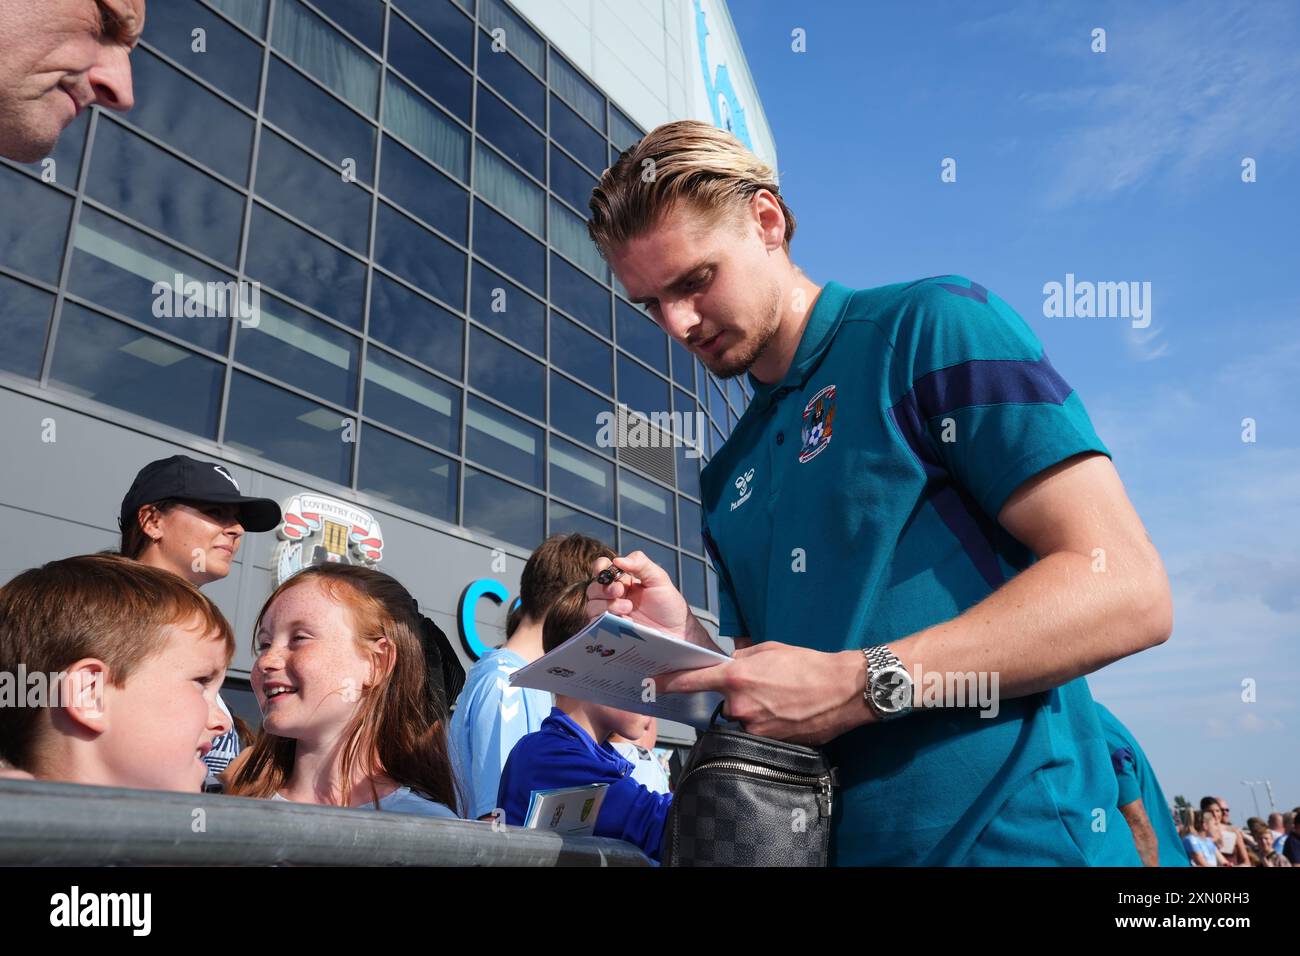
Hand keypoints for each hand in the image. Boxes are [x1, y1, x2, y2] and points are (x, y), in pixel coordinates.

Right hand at [586, 551, 715, 648]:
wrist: (677, 633)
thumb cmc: (670, 605)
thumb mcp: (659, 579)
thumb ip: (641, 564)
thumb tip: (618, 560)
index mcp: (624, 580)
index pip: (602, 569)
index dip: (600, 567)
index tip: (607, 570)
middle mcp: (614, 596)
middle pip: (594, 588)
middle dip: (605, 588)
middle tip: (620, 591)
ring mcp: (611, 614)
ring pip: (592, 606)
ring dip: (607, 605)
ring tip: (628, 608)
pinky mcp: (610, 632)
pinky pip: (595, 626)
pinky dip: (603, 621)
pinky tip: (620, 620)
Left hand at [656, 642, 873, 744]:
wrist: (843, 689)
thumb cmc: (808, 663)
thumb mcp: (770, 649)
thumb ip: (742, 656)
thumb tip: (729, 661)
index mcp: (737, 676)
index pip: (693, 682)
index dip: (670, 683)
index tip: (653, 684)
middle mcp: (740, 704)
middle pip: (722, 704)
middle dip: (736, 697)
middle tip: (766, 689)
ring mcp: (754, 727)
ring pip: (741, 719)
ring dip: (754, 711)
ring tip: (782, 701)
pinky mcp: (769, 742)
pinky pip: (757, 733)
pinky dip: (768, 724)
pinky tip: (788, 714)